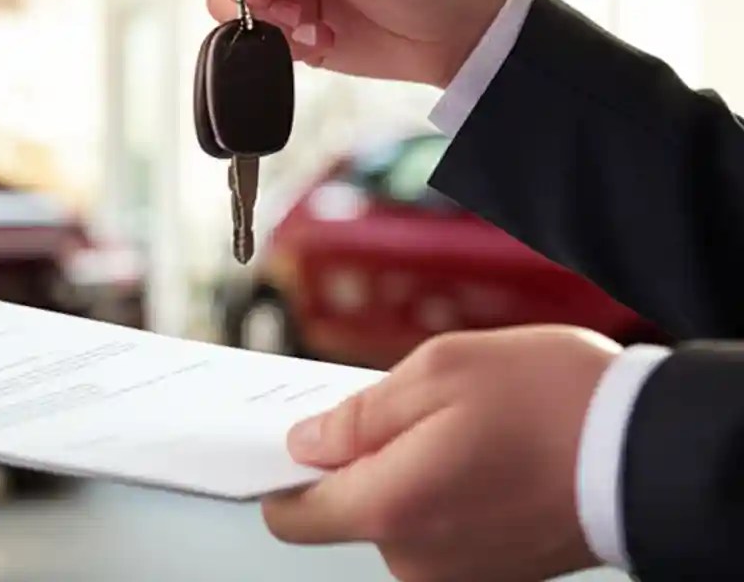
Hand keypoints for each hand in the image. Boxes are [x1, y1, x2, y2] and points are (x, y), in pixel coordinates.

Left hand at [263, 326, 619, 581]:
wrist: (649, 450)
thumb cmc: (552, 402)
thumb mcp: (438, 371)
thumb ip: (356, 416)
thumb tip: (307, 443)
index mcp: (391, 508)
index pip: (292, 517)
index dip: (284, 476)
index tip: (292, 444)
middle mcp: (416, 558)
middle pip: (350, 510)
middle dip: (365, 460)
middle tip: (414, 413)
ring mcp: (456, 573)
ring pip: (397, 516)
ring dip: (411, 472)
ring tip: (466, 431)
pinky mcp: (490, 572)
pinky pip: (440, 528)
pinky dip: (447, 492)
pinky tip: (486, 456)